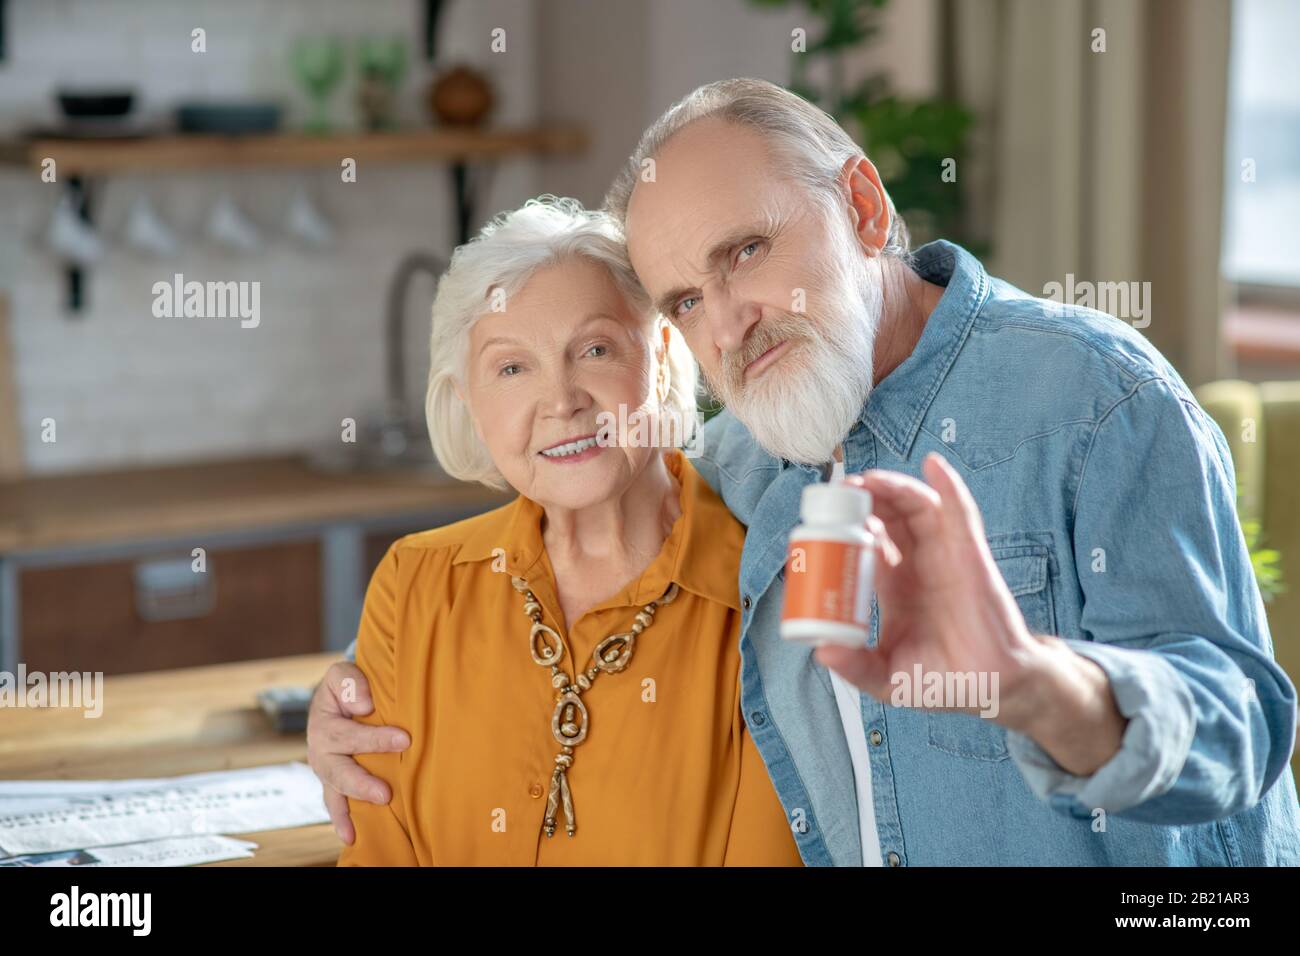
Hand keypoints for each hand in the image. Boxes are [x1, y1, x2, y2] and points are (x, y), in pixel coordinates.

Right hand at [306, 661, 409, 844]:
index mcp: (324, 724)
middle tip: (385, 793)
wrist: (337, 701)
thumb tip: (364, 705)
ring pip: (336, 791)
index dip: (375, 739)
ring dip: (353, 805)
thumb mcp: (342, 674)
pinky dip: (341, 820)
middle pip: (338, 771)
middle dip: (361, 783)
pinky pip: (335, 804)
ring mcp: (327, 771)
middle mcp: (321, 752)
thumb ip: (350, 682)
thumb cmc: (345, 688)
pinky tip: (353, 837)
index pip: (349, 735)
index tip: (404, 740)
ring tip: (373, 815)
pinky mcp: (334, 783)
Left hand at [815, 452, 1045, 724]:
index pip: (866, 545)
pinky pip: (961, 513)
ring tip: (867, 480)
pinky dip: (949, 485)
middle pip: (888, 517)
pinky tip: (934, 465)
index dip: (845, 529)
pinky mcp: (971, 554)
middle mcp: (917, 565)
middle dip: (864, 500)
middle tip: (839, 491)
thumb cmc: (944, 681)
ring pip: (917, 508)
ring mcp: (945, 556)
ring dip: (893, 488)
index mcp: (895, 587)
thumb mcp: (887, 679)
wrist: (995, 688)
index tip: (821, 521)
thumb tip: (821, 652)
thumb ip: (855, 667)